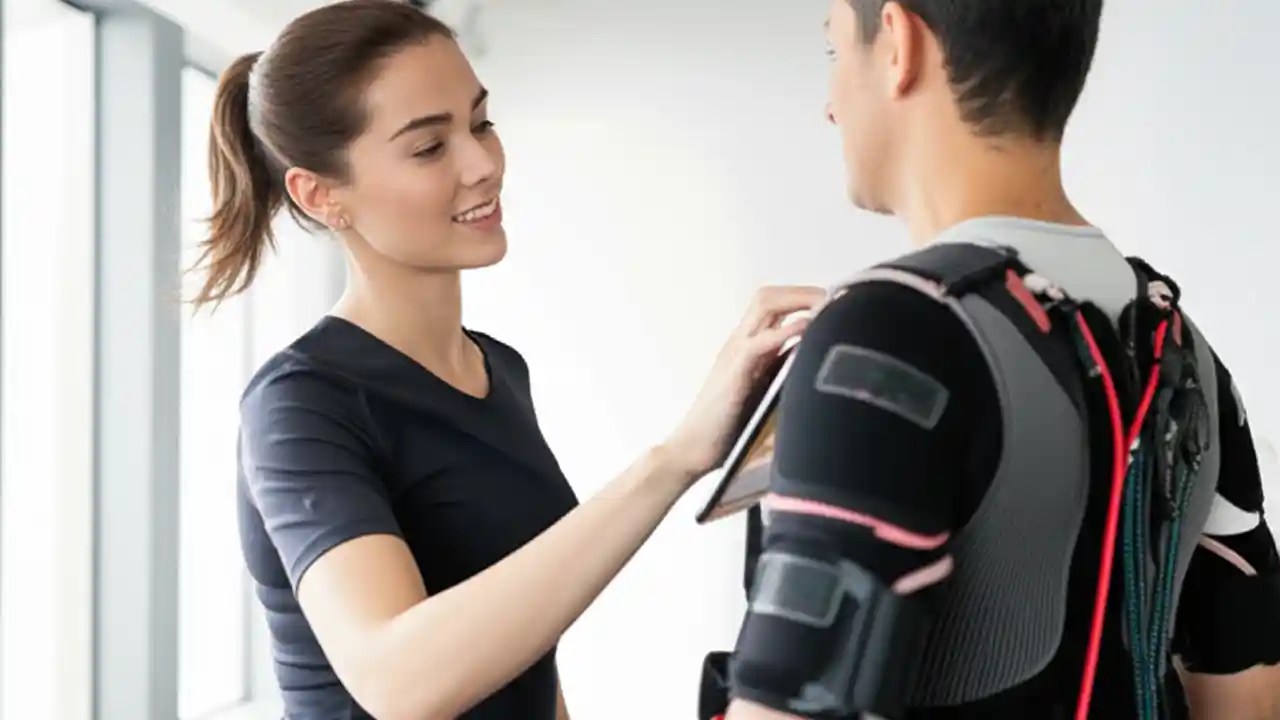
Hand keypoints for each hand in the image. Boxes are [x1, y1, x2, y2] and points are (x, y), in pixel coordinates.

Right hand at [664, 285, 827, 480]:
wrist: (692, 448)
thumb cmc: (726, 427)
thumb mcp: (763, 393)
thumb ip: (783, 374)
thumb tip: (817, 367)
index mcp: (747, 347)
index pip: (774, 305)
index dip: (804, 298)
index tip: (835, 303)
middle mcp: (740, 343)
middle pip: (770, 297)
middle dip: (806, 292)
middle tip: (836, 298)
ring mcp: (735, 353)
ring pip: (765, 306)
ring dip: (799, 300)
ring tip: (827, 305)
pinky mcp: (735, 371)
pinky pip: (760, 341)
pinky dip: (786, 331)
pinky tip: (807, 329)